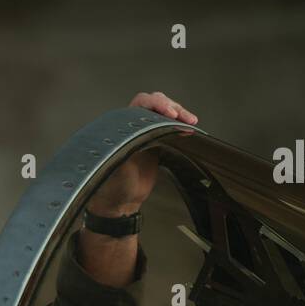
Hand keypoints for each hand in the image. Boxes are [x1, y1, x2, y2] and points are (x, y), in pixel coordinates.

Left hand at [87, 93, 198, 215]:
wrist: (121, 202)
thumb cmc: (112, 187)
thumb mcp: (116, 170)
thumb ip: (123, 155)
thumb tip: (131, 141)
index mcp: (121, 126)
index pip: (141, 104)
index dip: (156, 104)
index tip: (170, 114)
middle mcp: (133, 126)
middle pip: (155, 103)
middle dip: (170, 106)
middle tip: (183, 117)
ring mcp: (146, 133)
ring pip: (164, 113)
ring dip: (179, 113)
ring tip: (192, 121)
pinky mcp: (157, 143)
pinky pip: (170, 127)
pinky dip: (181, 125)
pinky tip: (191, 127)